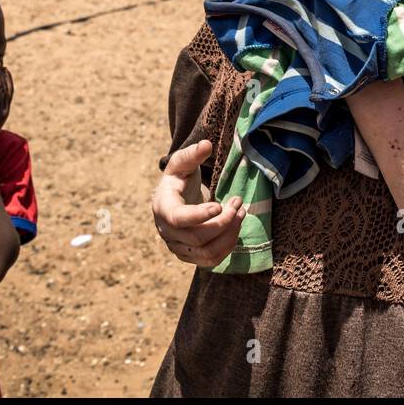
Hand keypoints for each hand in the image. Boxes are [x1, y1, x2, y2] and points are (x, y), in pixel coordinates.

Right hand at [151, 141, 245, 267]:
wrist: (174, 200)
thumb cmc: (179, 179)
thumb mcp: (182, 163)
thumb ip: (192, 154)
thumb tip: (207, 144)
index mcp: (162, 207)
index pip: (178, 218)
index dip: (200, 215)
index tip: (220, 204)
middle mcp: (167, 232)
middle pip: (198, 237)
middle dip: (224, 221)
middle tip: (239, 202)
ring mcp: (178, 247)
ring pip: (207, 252)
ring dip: (230, 235)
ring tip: (241, 213)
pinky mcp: (190, 256)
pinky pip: (211, 260)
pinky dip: (228, 246)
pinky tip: (235, 227)